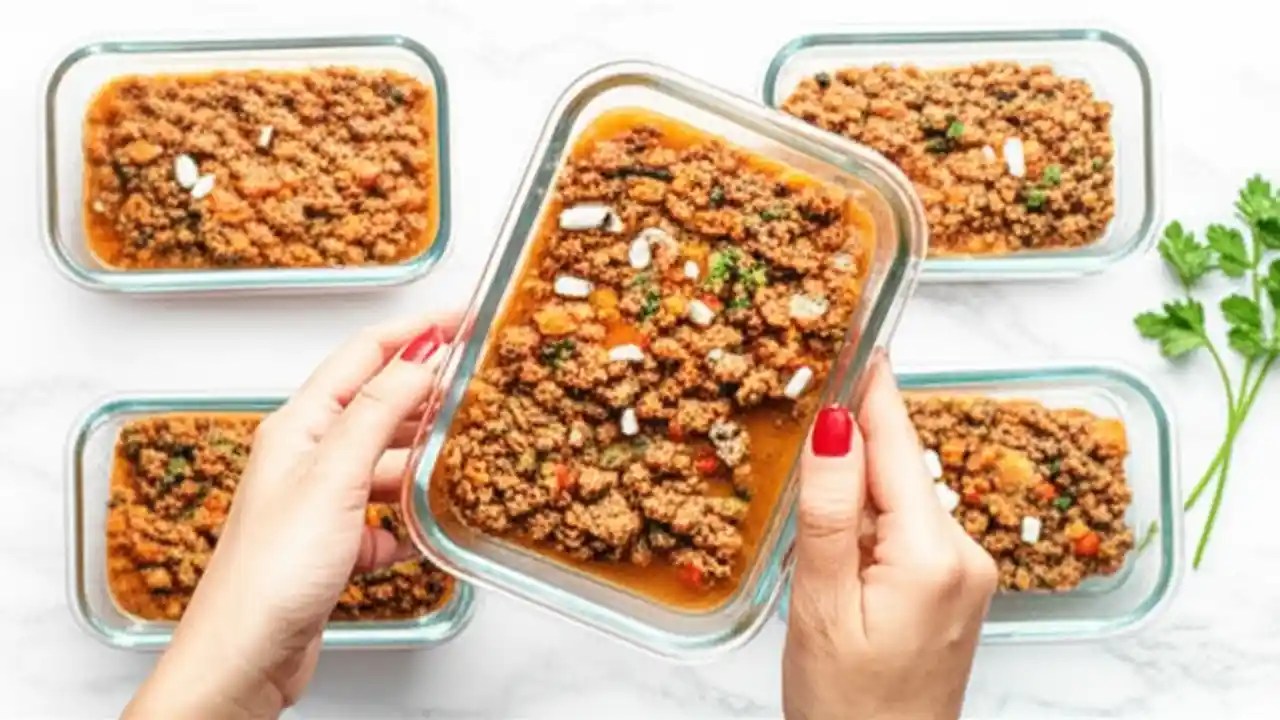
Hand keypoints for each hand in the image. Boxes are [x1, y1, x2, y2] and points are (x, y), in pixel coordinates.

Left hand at [126, 315, 454, 718]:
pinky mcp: (333, 548)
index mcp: (300, 427)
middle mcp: (307, 459)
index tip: (459, 319)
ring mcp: (320, 503)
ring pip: (385, 465)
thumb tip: (418, 360)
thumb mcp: (333, 477)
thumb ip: (377, 413)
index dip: (414, 331)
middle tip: (475, 382)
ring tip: (464, 458)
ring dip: (422, 462)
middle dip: (426, 393)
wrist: (244, 657)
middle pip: (377, 406)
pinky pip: (384, 521)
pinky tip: (428, 533)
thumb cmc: (269, 574)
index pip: (363, 355)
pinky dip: (409, 524)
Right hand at [782, 355, 997, 719]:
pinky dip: (871, 517)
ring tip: (805, 467)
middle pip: (901, 465)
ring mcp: (966, 572)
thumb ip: (830, 514)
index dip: (869, 387)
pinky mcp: (955, 587)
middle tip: (805, 389)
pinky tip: (836, 535)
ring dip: (858, 481)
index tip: (854, 330)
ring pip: (902, 495)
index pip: (897, 443)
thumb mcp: (822, 608)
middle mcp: (965, 553)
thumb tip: (832, 427)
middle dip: (852, 435)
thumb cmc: (847, 709)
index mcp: (933, 554)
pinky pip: (909, 527)